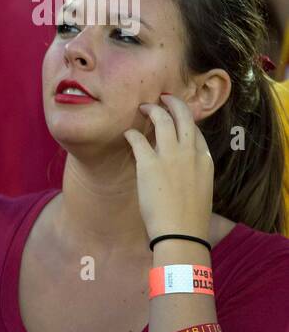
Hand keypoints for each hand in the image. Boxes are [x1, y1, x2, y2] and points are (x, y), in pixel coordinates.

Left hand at [124, 94, 214, 241]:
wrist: (182, 233)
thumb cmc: (190, 218)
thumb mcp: (201, 190)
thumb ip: (195, 174)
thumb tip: (185, 173)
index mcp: (205, 160)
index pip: (196, 130)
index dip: (185, 119)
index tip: (176, 115)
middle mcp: (190, 153)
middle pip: (183, 117)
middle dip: (173, 103)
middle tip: (162, 99)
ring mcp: (170, 157)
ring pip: (162, 120)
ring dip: (151, 110)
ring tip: (143, 107)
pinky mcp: (149, 165)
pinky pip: (137, 140)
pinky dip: (131, 134)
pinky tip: (126, 134)